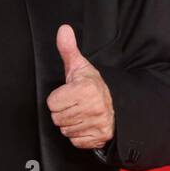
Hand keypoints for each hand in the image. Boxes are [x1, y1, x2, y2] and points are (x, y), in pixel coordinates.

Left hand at [47, 24, 114, 149]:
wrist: (117, 104)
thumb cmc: (92, 85)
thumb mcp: (79, 66)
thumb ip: (68, 49)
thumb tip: (63, 29)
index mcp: (86, 89)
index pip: (52, 103)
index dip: (58, 98)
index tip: (68, 94)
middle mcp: (94, 107)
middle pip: (57, 118)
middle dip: (63, 111)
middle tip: (74, 104)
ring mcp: (98, 123)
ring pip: (65, 130)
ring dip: (70, 123)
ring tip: (80, 113)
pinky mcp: (99, 137)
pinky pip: (76, 141)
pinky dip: (78, 135)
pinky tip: (85, 124)